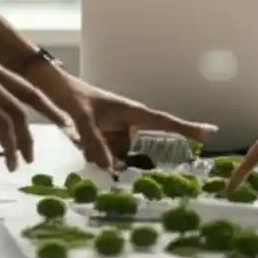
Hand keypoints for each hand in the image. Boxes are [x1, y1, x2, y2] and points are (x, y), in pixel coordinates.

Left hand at [22, 62, 216, 170]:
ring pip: (119, 157)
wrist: (47, 89)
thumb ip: (94, 143)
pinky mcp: (103, 141)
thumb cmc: (68, 95)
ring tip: (82, 137)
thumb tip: (112, 168)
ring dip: (104, 157)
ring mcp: (115, 133)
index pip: (164, 122)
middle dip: (124, 155)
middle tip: (106, 146)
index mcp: (130, 111)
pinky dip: (95, 157)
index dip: (187, 129)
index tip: (210, 134)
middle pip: (138, 148)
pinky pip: (105, 158)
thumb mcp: (80, 118)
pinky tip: (79, 142)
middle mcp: (127, 123)